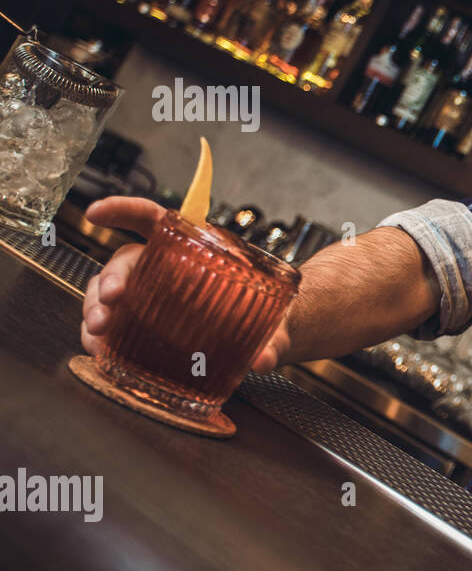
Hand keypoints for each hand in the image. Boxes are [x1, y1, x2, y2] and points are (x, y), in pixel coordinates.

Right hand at [81, 196, 289, 372]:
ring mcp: (150, 297)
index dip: (124, 210)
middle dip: (109, 279)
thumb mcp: (276, 323)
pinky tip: (100, 352)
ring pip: (108, 293)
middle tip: (110, 303)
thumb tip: (265, 360)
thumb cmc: (270, 317)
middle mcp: (165, 269)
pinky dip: (100, 338)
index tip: (96, 212)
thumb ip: (274, 339)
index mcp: (194, 250)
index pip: (154, 219)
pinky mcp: (143, 325)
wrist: (268, 341)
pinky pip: (113, 325)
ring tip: (97, 336)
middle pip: (125, 262)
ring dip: (95, 310)